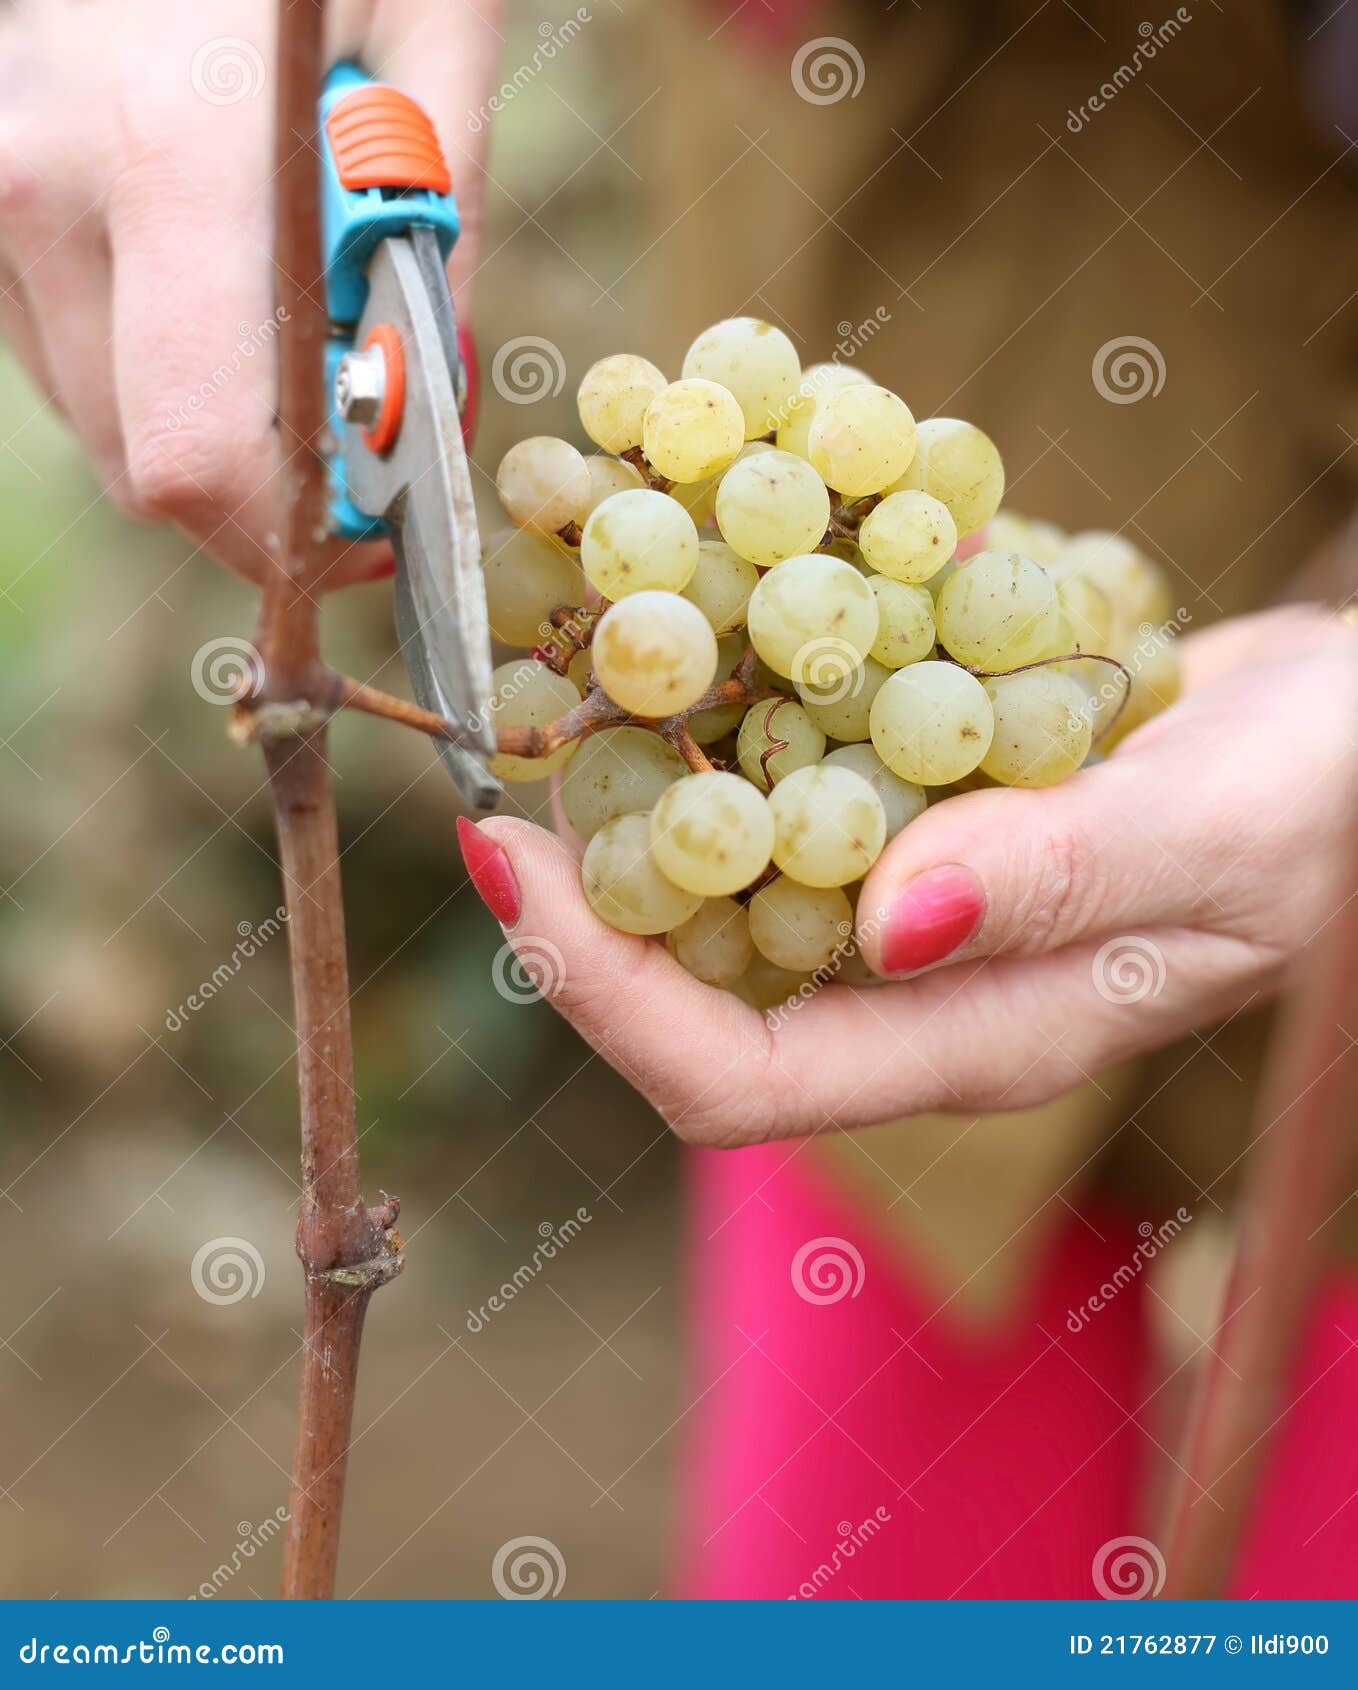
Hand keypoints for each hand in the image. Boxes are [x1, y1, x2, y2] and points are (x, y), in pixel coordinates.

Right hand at [0, 0, 498, 584]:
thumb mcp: (431, 42)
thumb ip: (435, 240)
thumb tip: (422, 409)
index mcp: (169, 158)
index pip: (202, 459)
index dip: (296, 536)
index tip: (373, 531)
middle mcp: (45, 191)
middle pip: (148, 473)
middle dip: (264, 500)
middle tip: (353, 450)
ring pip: (101, 428)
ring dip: (211, 433)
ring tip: (284, 334)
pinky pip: (67, 360)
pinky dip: (154, 372)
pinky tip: (211, 292)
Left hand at [468, 606, 1357, 1145]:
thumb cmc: (1334, 797)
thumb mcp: (1220, 836)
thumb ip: (1064, 882)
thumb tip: (889, 918)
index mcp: (978, 1034)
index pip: (738, 1079)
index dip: (601, 993)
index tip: (504, 861)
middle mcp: (920, 984)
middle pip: (695, 984)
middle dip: (582, 890)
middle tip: (505, 748)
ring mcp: (916, 898)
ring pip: (728, 879)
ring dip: (636, 786)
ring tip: (562, 665)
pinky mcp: (923, 810)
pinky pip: (794, 782)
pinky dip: (729, 711)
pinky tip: (693, 612)